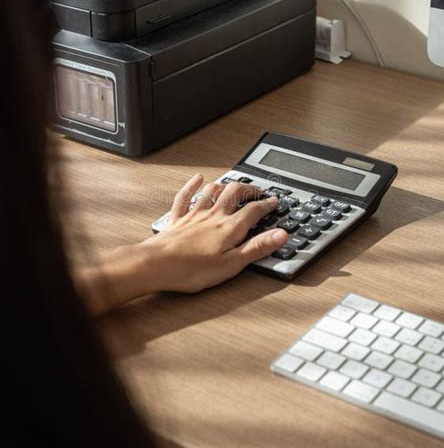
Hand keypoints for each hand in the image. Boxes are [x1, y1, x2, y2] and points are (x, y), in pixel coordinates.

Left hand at [139, 173, 287, 292]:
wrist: (157, 265)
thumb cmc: (192, 269)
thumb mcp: (232, 265)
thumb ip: (257, 248)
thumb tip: (281, 235)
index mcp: (230, 228)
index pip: (254, 211)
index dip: (267, 205)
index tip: (275, 202)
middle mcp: (214, 216)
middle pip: (234, 193)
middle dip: (249, 189)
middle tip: (257, 191)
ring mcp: (195, 215)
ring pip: (213, 191)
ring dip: (226, 185)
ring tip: (234, 184)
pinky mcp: (178, 219)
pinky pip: (186, 196)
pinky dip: (193, 185)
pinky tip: (198, 179)